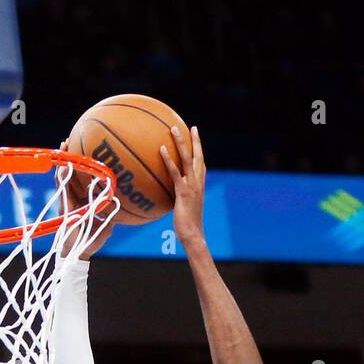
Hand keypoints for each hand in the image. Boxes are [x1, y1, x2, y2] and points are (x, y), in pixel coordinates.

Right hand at [56, 140, 117, 259]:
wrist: (79, 253)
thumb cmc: (92, 242)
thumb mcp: (107, 226)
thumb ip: (112, 214)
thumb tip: (122, 204)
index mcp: (83, 200)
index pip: (82, 179)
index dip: (83, 166)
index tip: (88, 151)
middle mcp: (73, 197)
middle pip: (71, 172)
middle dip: (71, 156)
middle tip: (73, 139)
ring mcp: (67, 200)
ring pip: (64, 175)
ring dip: (64, 159)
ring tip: (65, 144)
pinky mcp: (63, 205)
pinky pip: (63, 187)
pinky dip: (62, 174)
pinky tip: (64, 163)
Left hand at [159, 125, 205, 245]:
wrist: (193, 236)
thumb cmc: (187, 228)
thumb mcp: (184, 211)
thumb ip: (178, 201)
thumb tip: (167, 198)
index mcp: (200, 187)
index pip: (201, 165)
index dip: (199, 151)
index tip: (196, 139)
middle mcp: (198, 183)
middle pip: (198, 157)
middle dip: (195, 141)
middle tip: (191, 127)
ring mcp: (192, 186)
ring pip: (187, 159)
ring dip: (181, 142)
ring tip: (174, 128)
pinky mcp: (183, 192)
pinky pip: (175, 172)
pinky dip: (169, 159)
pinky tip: (162, 148)